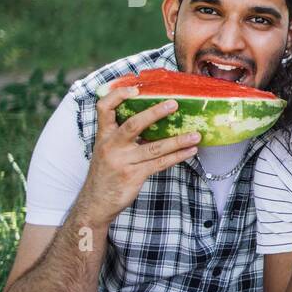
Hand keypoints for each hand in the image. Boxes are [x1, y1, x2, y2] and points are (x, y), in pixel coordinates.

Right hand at [78, 86, 201, 224]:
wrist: (96, 202)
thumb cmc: (106, 171)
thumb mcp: (107, 149)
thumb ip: (123, 134)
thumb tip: (153, 117)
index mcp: (103, 135)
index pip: (104, 108)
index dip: (117, 95)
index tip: (135, 88)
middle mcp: (111, 146)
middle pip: (133, 125)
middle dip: (155, 113)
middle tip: (175, 104)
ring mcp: (122, 161)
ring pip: (154, 147)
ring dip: (178, 140)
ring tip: (196, 134)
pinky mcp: (134, 176)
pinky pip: (160, 164)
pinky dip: (177, 157)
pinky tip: (190, 151)